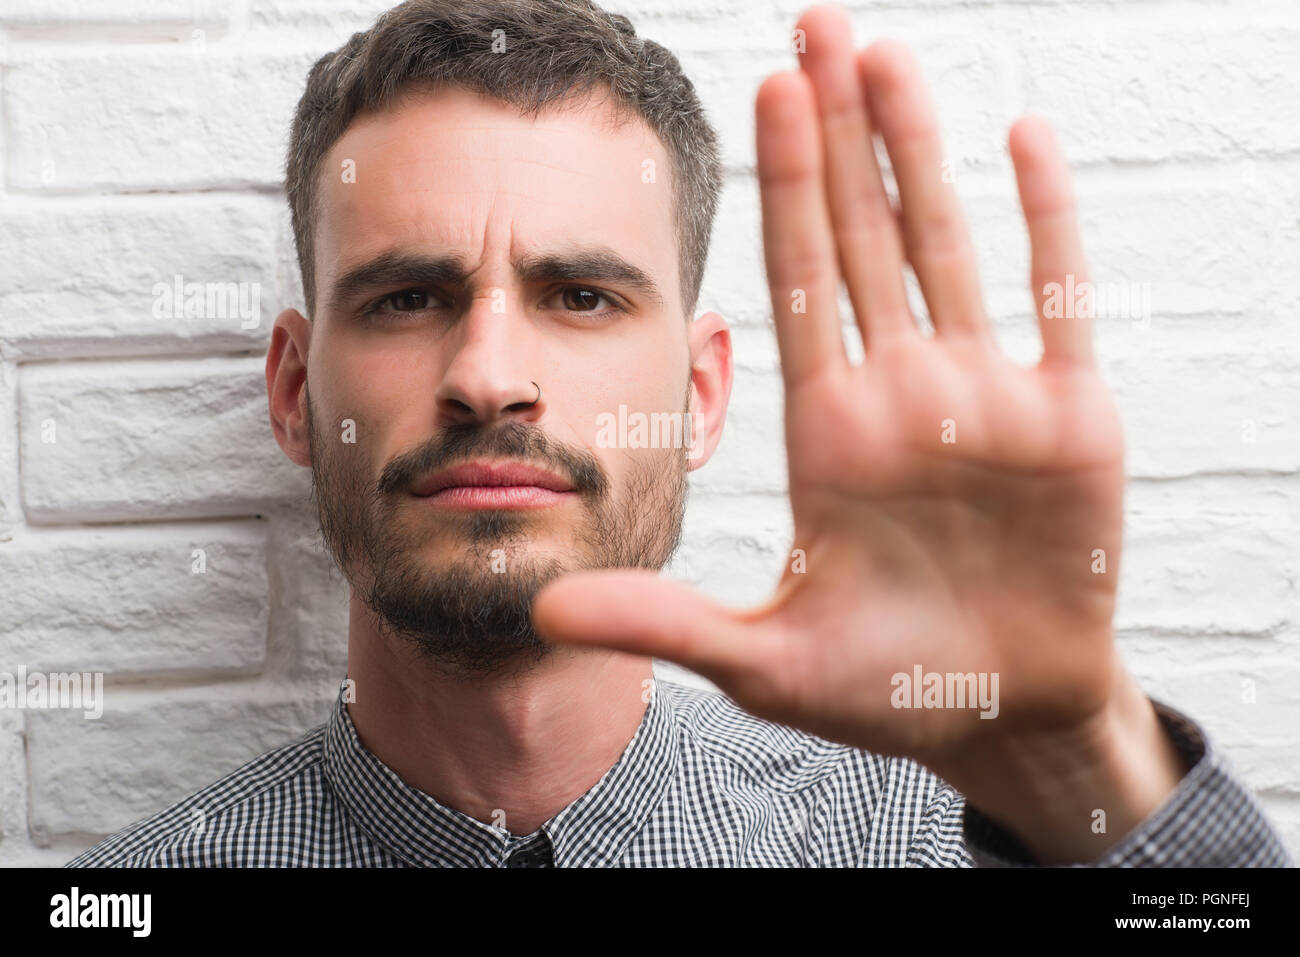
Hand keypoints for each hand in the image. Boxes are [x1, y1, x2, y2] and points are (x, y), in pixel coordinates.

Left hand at [533, 5, 1183, 861]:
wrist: (1001, 716)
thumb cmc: (887, 690)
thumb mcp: (764, 660)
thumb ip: (663, 623)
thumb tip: (539, 611)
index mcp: (829, 434)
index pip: (798, 281)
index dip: (781, 187)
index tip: (760, 93)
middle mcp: (902, 395)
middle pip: (862, 237)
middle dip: (837, 133)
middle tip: (815, 25)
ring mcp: (985, 398)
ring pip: (947, 244)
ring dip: (919, 150)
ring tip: (886, 56)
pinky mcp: (1068, 419)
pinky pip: (1057, 298)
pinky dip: (1045, 218)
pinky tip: (1018, 135)